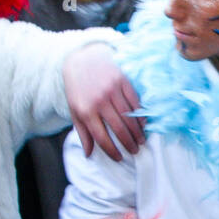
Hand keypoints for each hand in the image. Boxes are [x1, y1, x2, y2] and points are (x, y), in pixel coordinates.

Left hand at [63, 43, 143, 160]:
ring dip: (137, 131)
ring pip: (129, 117)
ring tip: (141, 140)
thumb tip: (88, 154)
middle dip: (129, 143)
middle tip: (135, 151)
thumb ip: (82, 133)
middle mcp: (99, 101)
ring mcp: (111, 90)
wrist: (82, 60)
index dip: (112, 150)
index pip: (101, 137)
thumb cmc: (78, 88)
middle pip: (118, 128)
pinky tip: (143, 124)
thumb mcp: (75, 110)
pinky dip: (140, 115)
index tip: (119, 158)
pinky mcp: (122, 81)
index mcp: (85, 111)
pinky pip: (135, 102)